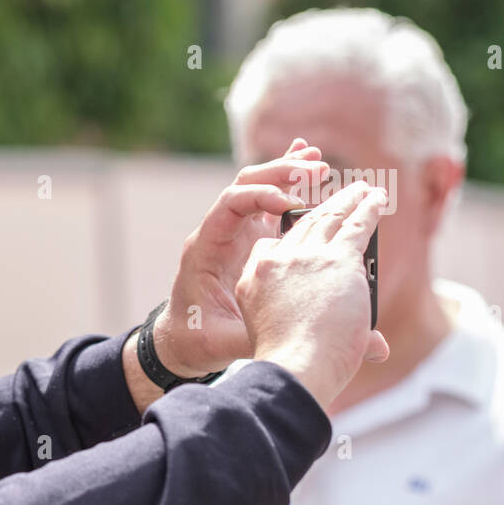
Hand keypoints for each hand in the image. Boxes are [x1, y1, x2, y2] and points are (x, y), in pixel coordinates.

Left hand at [153, 139, 330, 377]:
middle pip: (246, 185)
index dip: (260, 196)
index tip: (291, 203)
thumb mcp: (224, 342)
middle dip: (280, 173)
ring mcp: (237, 234)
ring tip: (318, 163)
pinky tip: (310, 166)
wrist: (184, 338)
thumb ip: (254, 335)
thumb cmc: (198, 338)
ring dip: (287, 173)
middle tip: (317, 170)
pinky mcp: (253, 240)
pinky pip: (270, 204)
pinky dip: (288, 183)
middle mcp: (221, 233)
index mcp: (206, 248)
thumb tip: (291, 340)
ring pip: (259, 188)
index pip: (230, 204)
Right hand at [235, 180, 389, 409]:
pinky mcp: (338, 259)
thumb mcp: (268, 332)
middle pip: (305, 226)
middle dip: (325, 208)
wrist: (295, 365)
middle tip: (344, 195)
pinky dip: (369, 207)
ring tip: (363, 188)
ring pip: (330, 217)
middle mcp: (279, 260)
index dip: (295, 235)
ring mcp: (308, 257)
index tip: (310, 228)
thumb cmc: (287, 362)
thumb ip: (298, 318)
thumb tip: (353, 337)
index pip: (276, 246)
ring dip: (349, 200)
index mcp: (256, 277)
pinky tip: (378, 196)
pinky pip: (357, 224)